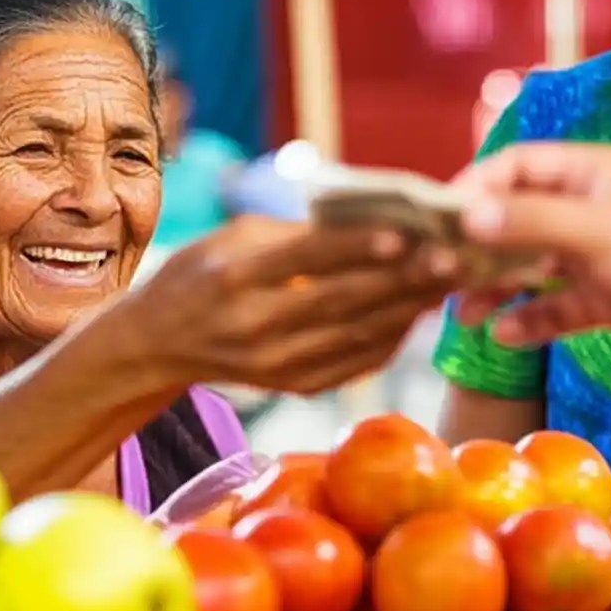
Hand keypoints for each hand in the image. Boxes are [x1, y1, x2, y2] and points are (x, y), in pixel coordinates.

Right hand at [118, 214, 460, 393]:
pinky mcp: (290, 386)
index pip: (304, 260)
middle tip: (453, 257)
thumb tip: (370, 223)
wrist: (157, 344)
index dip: (356, 248)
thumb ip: (294, 233)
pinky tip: (416, 312)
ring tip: (448, 280)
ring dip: (408, 309)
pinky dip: (390, 337)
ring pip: (356, 336)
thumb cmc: (197, 275)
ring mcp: (274, 365)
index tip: (404, 233)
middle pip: (340, 302)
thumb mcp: (230, 238)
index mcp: (233, 280)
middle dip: (402, 280)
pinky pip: (354, 363)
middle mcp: (253, 328)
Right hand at [452, 142, 610, 372]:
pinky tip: (506, 335)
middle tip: (442, 272)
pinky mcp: (598, 298)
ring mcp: (590, 256)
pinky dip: (525, 320)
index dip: (475, 186)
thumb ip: (530, 221)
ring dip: (493, 289)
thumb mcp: (597, 233)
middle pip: (513, 219)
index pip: (517, 166)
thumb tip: (466, 216)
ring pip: (524, 267)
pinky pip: (548, 306)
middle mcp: (585, 210)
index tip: (438, 217)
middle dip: (476, 247)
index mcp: (590, 175)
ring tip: (467, 314)